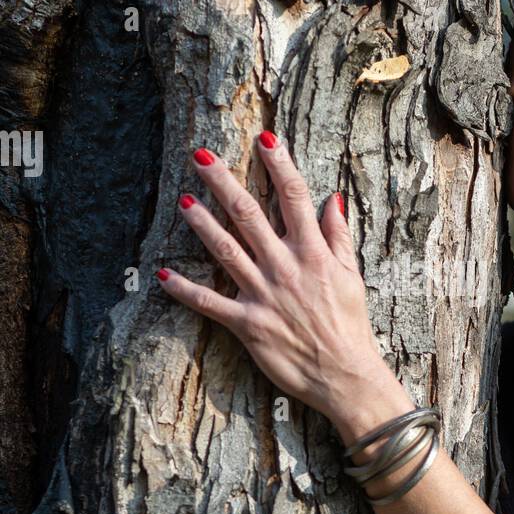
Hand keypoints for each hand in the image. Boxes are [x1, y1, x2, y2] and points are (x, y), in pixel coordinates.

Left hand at [156, 133, 389, 421]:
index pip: (293, 198)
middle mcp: (286, 267)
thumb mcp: (352, 275)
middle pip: (249, 215)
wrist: (346, 375)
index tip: (264, 138)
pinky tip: (161, 273)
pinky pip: (209, 303)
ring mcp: (264, 294)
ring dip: (202, 223)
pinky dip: (184, 289)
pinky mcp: (248, 324)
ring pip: (226, 250)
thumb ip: (338, 236)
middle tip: (200, 156)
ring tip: (183, 199)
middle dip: (224, 182)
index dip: (279, 164)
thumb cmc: (351, 326)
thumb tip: (333, 198)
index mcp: (313, 253)